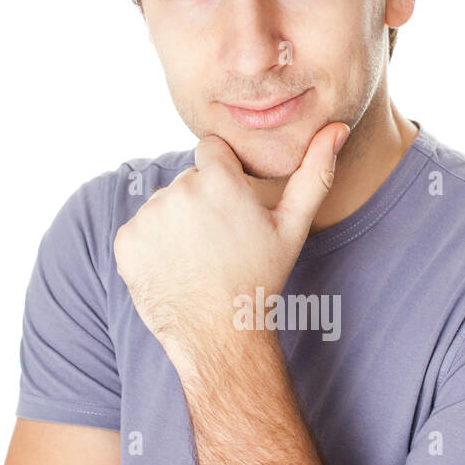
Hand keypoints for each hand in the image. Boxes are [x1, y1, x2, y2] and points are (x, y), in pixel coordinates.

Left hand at [113, 122, 350, 372]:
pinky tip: (175, 268)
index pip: (212, 150)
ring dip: (176, 223)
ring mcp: (148, 217)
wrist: (220, 336)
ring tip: (198, 258)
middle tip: (219, 242)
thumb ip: (314, 172)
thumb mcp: (293, 226)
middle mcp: (178, 191)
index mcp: (218, 180)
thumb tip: (337, 128)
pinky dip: (153, 246)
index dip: (223, 176)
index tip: (232, 207)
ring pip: (163, 204)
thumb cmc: (261, 279)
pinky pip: (140, 230)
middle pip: (188, 179)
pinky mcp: (126, 242)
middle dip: (201, 202)